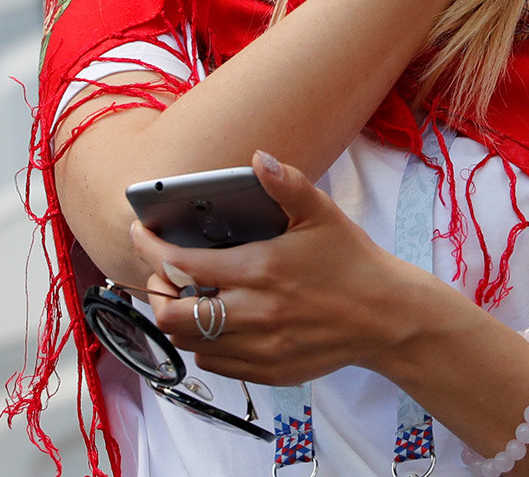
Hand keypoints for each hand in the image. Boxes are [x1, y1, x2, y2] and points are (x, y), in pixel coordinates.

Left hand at [135, 151, 432, 385]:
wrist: (388, 318)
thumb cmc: (353, 263)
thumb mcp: (322, 214)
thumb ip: (286, 184)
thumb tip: (257, 157)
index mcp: (261, 269)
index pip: (184, 265)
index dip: (152, 250)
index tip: (141, 234)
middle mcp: (254, 313)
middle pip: (173, 317)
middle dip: (157, 294)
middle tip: (163, 276)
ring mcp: (260, 348)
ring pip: (190, 343)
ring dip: (181, 320)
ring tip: (189, 298)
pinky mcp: (268, 371)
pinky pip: (216, 365)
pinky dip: (206, 345)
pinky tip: (220, 324)